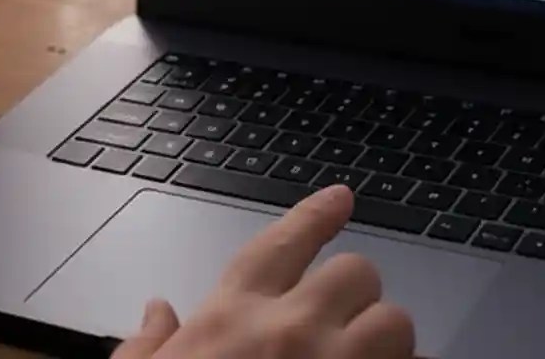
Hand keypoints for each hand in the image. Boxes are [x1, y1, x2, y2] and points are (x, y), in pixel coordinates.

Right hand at [112, 185, 413, 358]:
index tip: (342, 200)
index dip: (317, 215)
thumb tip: (156, 311)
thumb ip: (146, 345)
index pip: (282, 243)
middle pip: (357, 275)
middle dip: (354, 296)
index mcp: (230, 315)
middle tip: (337, 325)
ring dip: (386, 341)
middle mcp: (290, 330)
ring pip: (398, 323)